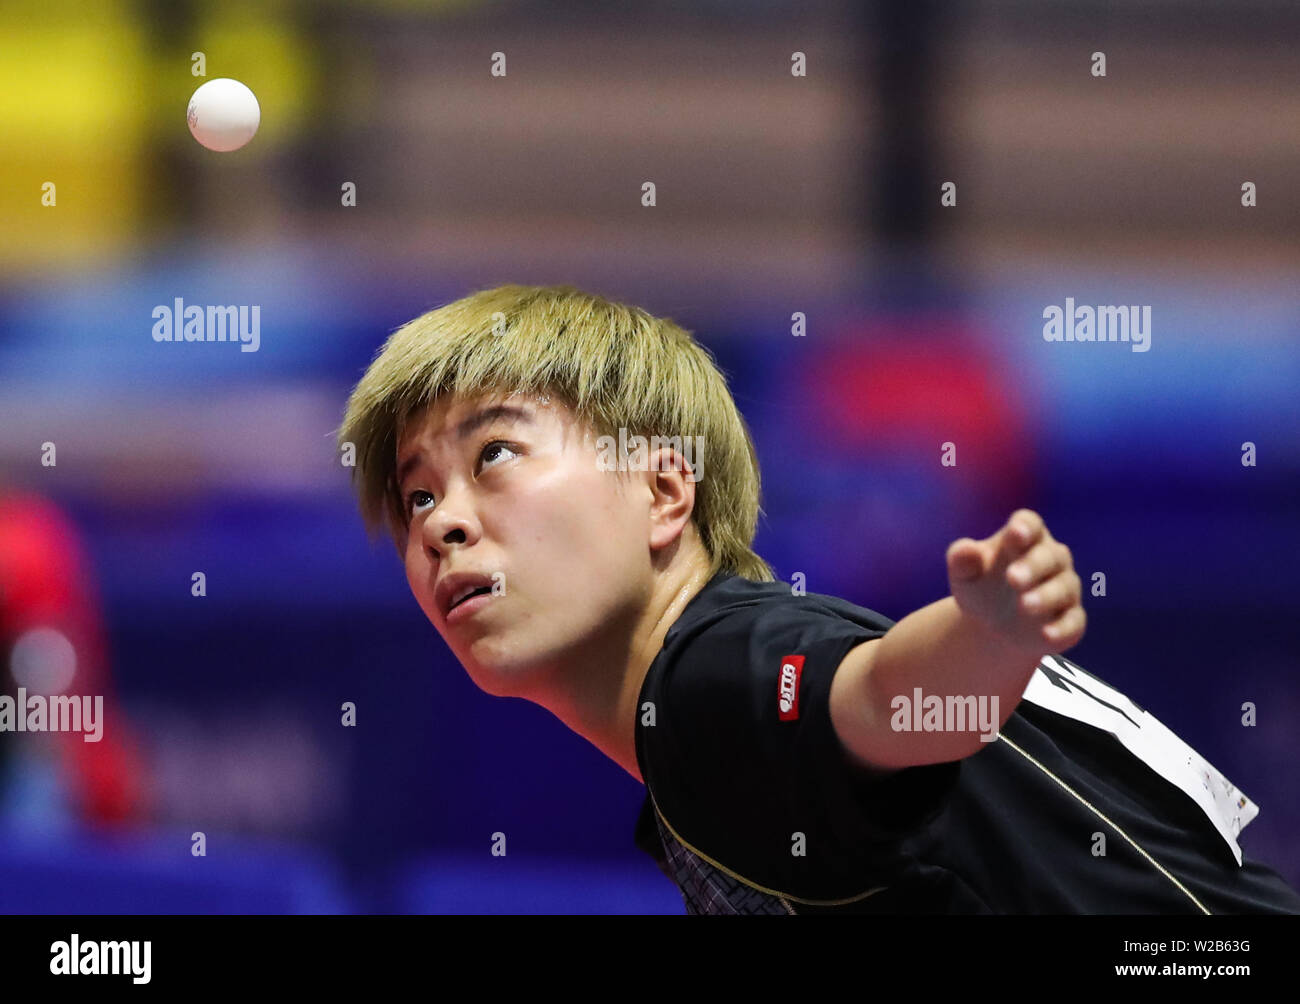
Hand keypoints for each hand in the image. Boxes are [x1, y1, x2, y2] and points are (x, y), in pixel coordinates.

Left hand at [945, 508, 1085, 654]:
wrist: (993, 626)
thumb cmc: (980, 587)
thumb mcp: (963, 574)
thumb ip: (961, 559)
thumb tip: (966, 549)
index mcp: (1024, 538)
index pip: (1030, 524)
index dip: (1025, 527)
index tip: (1016, 533)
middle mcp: (1051, 559)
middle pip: (1049, 556)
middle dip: (1032, 566)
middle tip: (1012, 578)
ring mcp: (1064, 588)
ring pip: (1063, 588)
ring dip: (1045, 596)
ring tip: (1024, 605)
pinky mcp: (1071, 619)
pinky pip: (1073, 621)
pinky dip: (1062, 628)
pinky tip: (1047, 634)